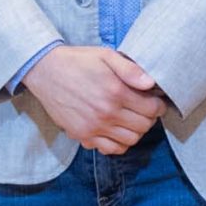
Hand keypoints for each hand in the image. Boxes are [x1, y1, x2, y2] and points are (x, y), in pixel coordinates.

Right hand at [22, 46, 166, 154]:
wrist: (46, 71)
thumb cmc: (79, 61)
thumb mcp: (107, 56)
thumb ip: (131, 69)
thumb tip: (151, 83)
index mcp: (116, 93)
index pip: (152, 110)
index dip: (159, 106)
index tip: (157, 100)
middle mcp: (106, 114)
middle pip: (143, 127)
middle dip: (150, 118)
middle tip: (146, 109)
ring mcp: (93, 128)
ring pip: (129, 141)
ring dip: (136, 131)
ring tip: (132, 119)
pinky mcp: (81, 136)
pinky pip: (110, 149)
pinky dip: (119, 143)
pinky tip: (117, 129)